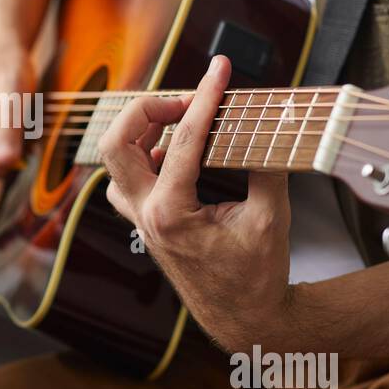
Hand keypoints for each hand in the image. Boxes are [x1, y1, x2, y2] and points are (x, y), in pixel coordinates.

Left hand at [98, 55, 296, 352]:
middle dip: (146, 109)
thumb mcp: (271, 217)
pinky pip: (127, 179)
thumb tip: (274, 121)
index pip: (181, 140)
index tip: (219, 70)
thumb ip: (267, 164)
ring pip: (114, 161)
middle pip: (116, 143)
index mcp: (171, 214)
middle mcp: (146, 215)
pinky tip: (173, 149)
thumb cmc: (257, 276)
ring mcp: (140, 221)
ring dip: (141, 131)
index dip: (203, 97)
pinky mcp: (145, 223)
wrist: (244, 319)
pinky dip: (144, 154)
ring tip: (182, 117)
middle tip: (187, 99)